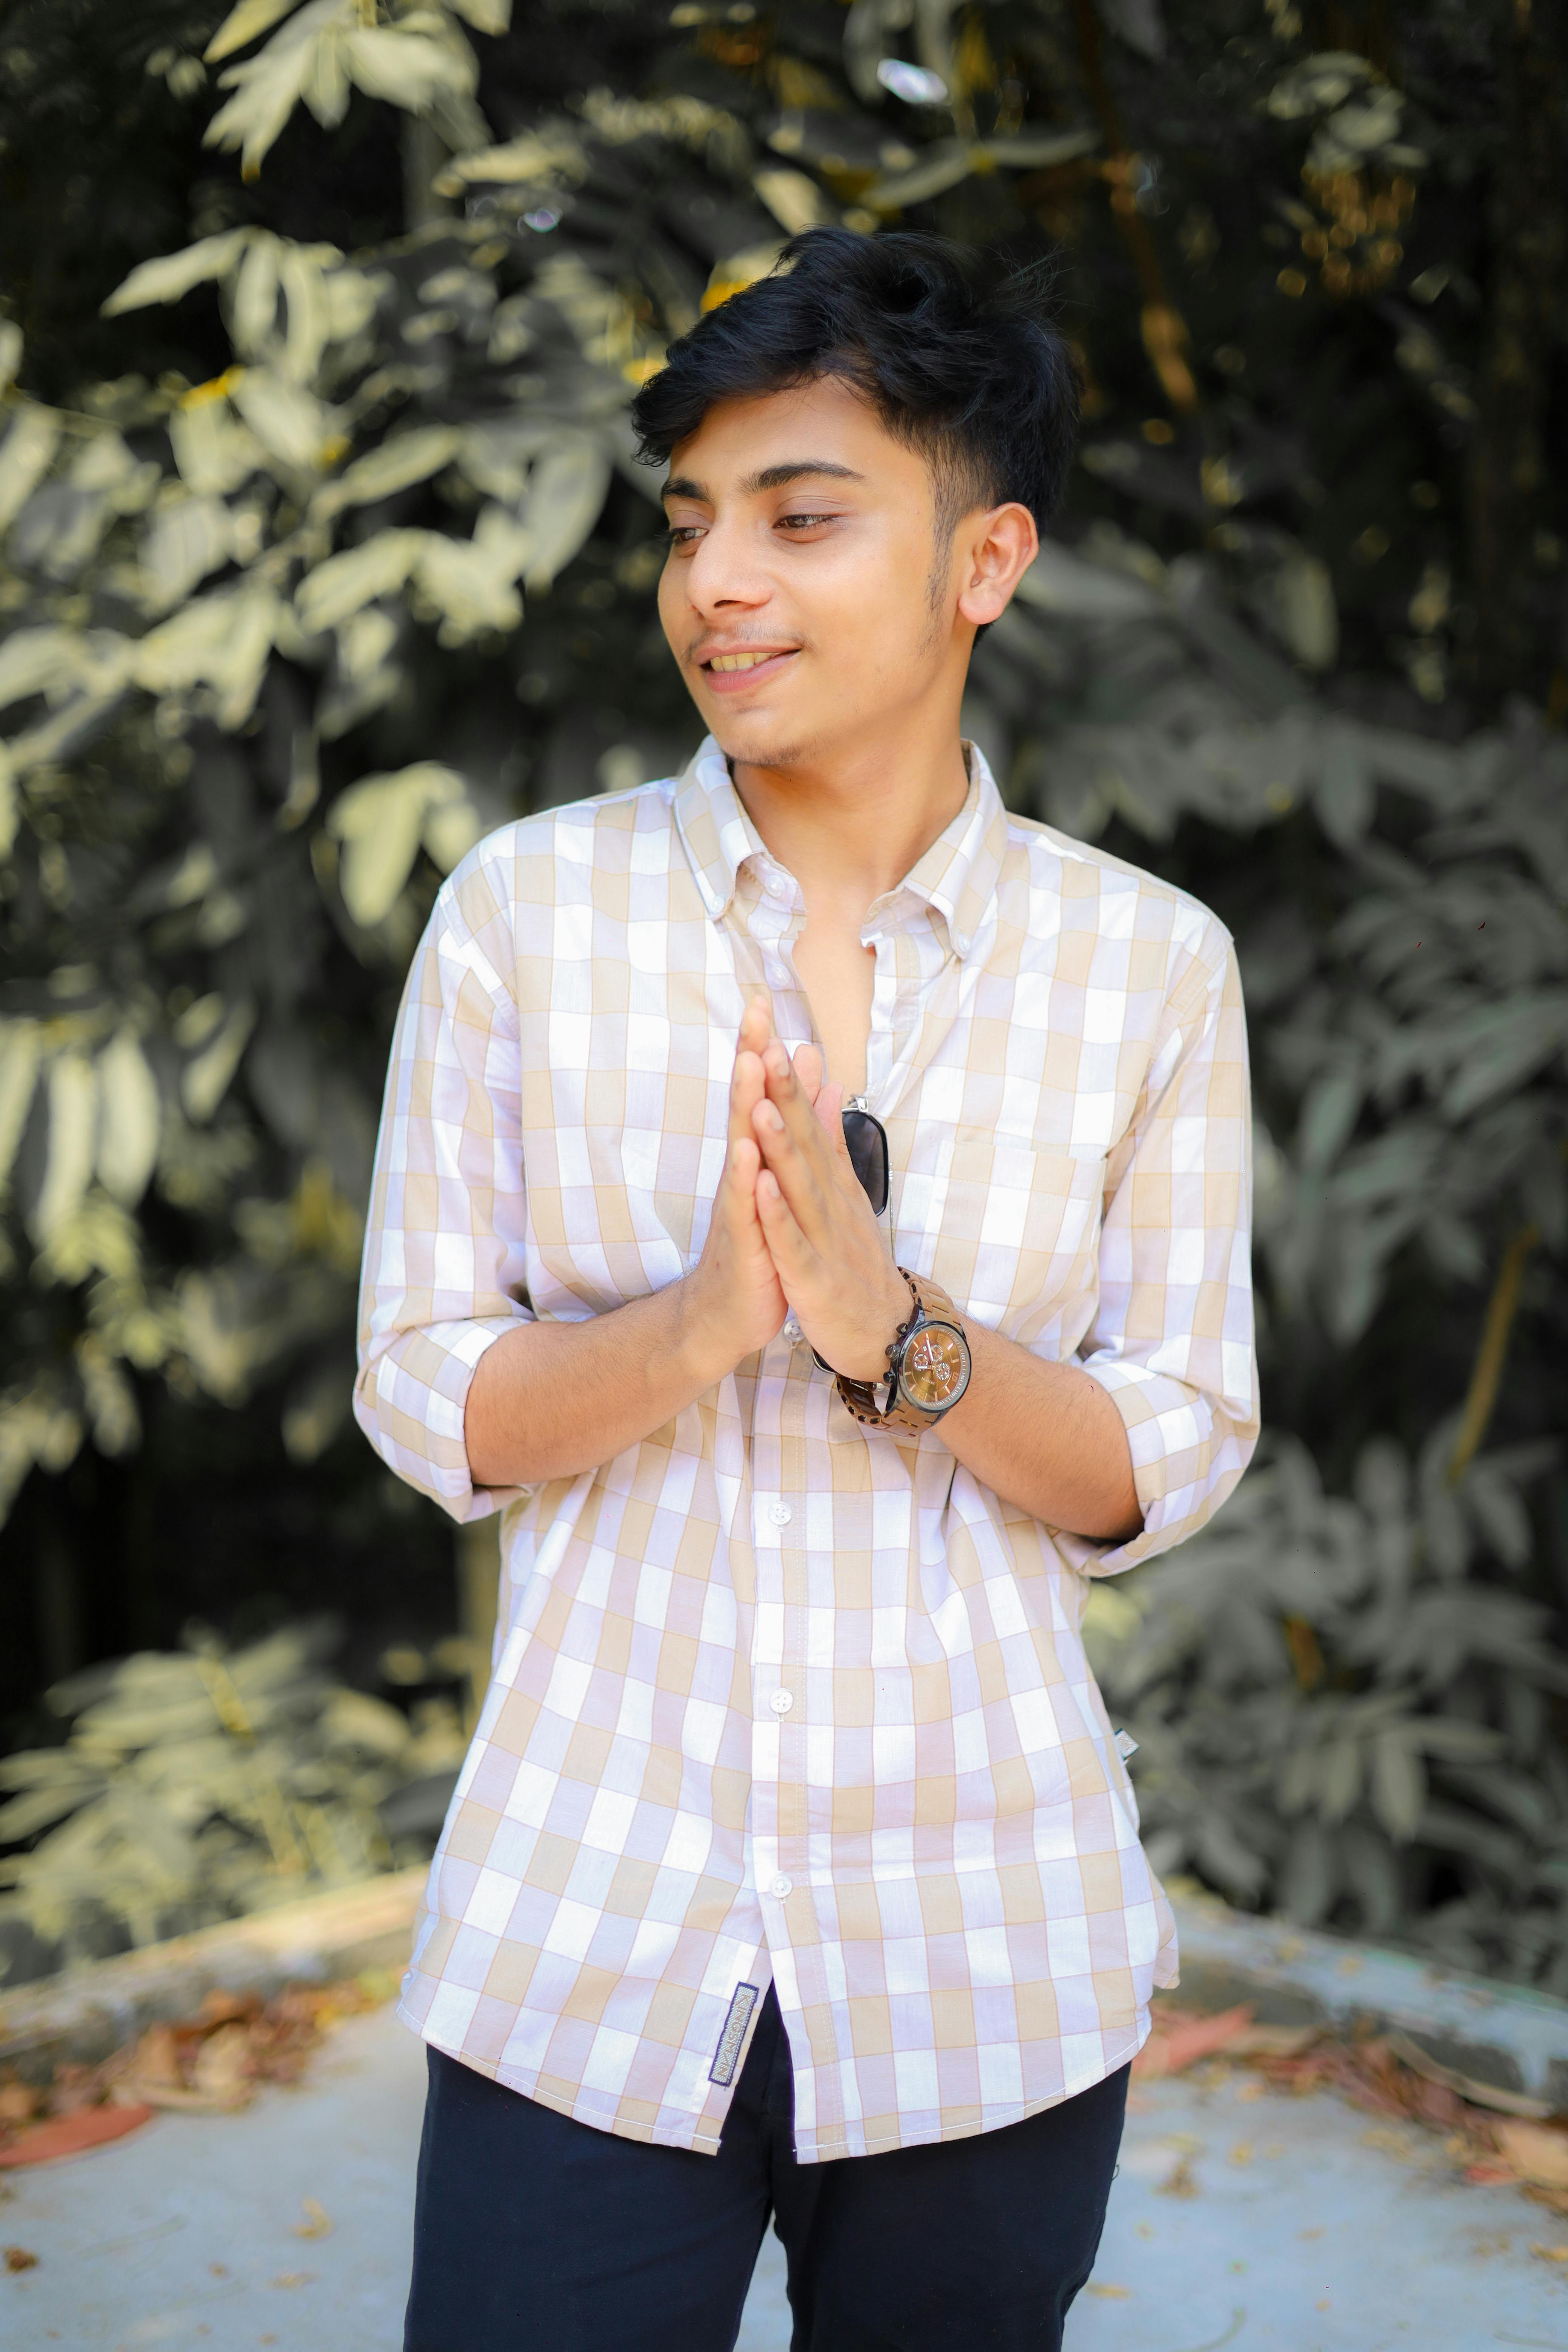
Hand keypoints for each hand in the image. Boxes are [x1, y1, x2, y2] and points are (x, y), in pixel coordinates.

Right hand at [678, 996, 788, 1376]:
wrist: (726, 1316)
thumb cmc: (758, 1246)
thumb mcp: (777, 1184)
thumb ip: (795, 1126)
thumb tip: (805, 1073)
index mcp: (755, 1163)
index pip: (757, 1098)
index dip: (759, 1051)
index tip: (763, 1001)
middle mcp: (742, 1179)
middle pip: (744, 1112)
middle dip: (749, 1063)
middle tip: (754, 1016)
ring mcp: (740, 1212)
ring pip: (743, 1155)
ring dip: (746, 1112)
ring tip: (751, 1068)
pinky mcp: (745, 1249)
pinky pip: (748, 1215)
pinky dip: (749, 1187)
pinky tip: (750, 1160)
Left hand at [748, 1031, 909, 1381]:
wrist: (882, 1330)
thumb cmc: (854, 1258)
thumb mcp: (845, 1193)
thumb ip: (833, 1138)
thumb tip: (827, 1082)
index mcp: (831, 1181)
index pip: (808, 1120)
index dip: (787, 1076)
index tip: (769, 1030)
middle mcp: (830, 1200)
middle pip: (805, 1141)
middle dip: (785, 1093)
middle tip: (767, 1044)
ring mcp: (824, 1238)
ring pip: (799, 1186)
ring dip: (782, 1145)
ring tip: (761, 1103)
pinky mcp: (814, 1278)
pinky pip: (792, 1244)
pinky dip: (777, 1215)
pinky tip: (761, 1186)